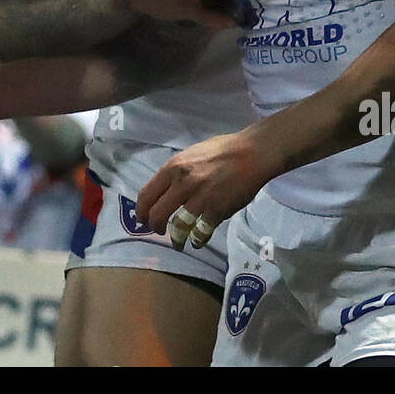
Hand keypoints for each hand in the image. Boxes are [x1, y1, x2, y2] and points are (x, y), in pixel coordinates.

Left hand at [135, 128, 278, 248]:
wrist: (252, 153)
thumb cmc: (222, 150)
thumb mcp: (191, 154)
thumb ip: (176, 171)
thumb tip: (165, 189)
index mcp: (173, 167)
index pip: (146, 195)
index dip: (142, 211)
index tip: (144, 218)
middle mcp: (183, 183)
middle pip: (157, 214)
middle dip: (155, 227)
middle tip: (158, 231)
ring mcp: (200, 198)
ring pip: (178, 227)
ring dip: (176, 239)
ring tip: (178, 243)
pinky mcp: (217, 210)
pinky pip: (201, 231)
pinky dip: (197, 239)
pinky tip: (197, 241)